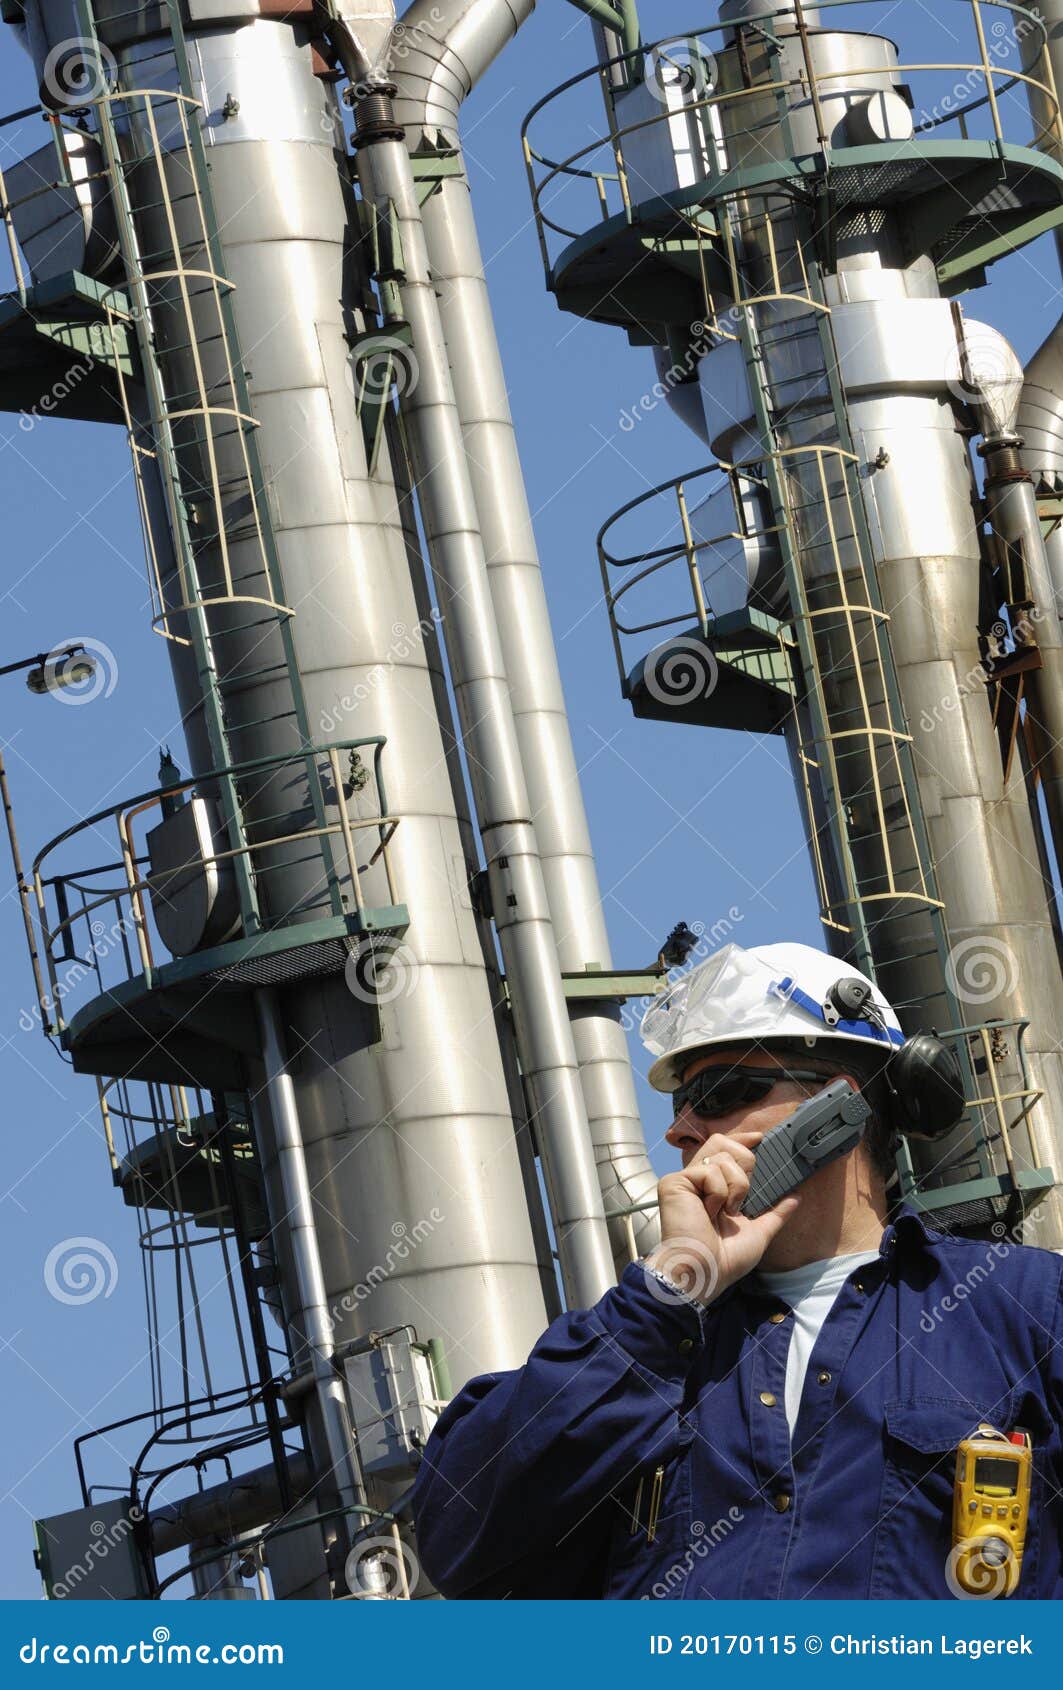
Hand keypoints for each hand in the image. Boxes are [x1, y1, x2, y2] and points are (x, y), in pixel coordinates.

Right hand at [644, 1126, 800, 1306]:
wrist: (705, 1271)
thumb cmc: (725, 1260)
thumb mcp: (758, 1233)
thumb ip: (776, 1213)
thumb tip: (795, 1197)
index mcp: (714, 1190)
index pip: (725, 1150)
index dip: (741, 1140)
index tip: (759, 1138)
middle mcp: (698, 1181)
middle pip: (722, 1143)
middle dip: (743, 1163)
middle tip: (743, 1193)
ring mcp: (685, 1180)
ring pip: (722, 1156)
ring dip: (735, 1186)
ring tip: (725, 1212)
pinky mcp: (675, 1182)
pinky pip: (709, 1171)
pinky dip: (719, 1193)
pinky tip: (710, 1211)